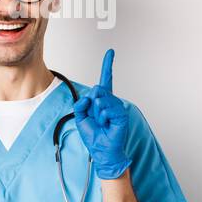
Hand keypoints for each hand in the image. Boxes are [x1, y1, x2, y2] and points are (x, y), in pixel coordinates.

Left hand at [72, 49, 130, 179]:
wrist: (101, 149)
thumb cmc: (93, 135)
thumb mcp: (80, 117)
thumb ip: (80, 104)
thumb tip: (91, 96)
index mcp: (102, 101)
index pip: (105, 80)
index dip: (107, 65)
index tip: (110, 52)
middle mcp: (111, 102)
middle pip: (97, 90)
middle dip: (91, 104)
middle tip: (95, 117)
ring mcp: (117, 108)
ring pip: (101, 100)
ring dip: (96, 112)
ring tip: (101, 122)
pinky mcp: (122, 115)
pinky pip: (108, 109)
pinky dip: (103, 116)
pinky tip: (106, 123)